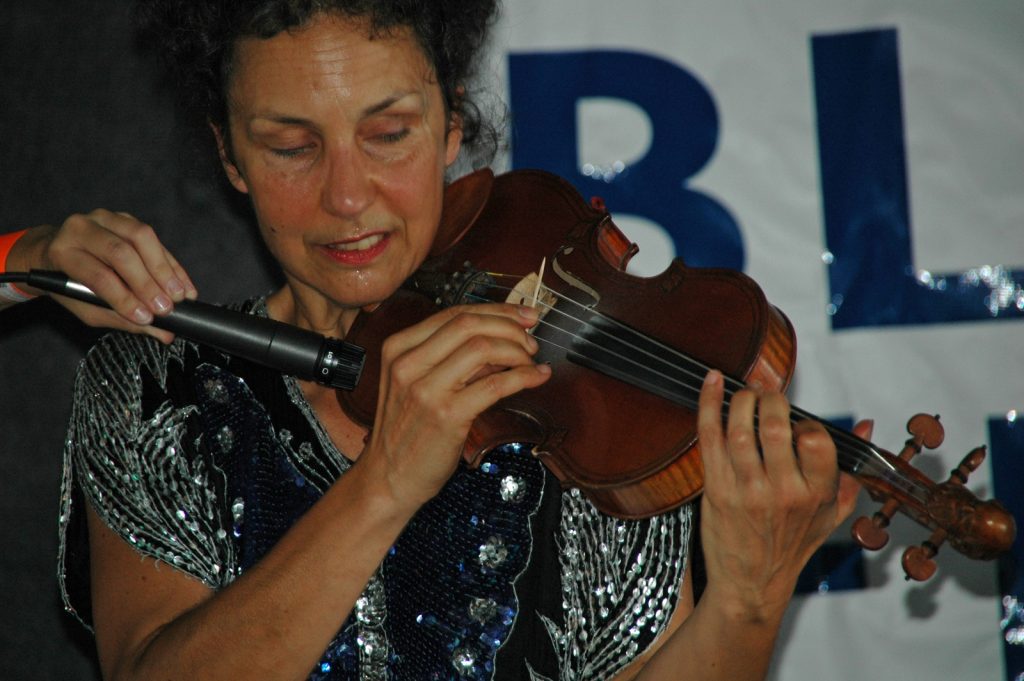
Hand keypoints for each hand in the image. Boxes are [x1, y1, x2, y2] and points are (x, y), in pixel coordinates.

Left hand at [14, 212, 196, 341]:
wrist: (56, 253)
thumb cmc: (70, 283)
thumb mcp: (86, 307)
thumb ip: (122, 318)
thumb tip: (161, 332)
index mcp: (62, 253)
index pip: (99, 276)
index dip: (125, 298)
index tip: (147, 317)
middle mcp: (80, 229)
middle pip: (122, 253)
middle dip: (148, 283)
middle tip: (166, 307)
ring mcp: (104, 219)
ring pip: (142, 238)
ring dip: (165, 269)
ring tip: (180, 295)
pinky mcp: (125, 218)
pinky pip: (154, 239)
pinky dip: (171, 264)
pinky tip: (183, 285)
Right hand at [358, 303, 551, 510]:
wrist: (387, 478)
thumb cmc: (406, 432)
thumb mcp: (415, 383)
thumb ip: (450, 358)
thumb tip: (500, 339)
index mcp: (398, 348)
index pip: (454, 313)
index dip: (496, 310)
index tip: (522, 316)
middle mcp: (408, 363)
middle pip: (469, 324)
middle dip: (510, 326)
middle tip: (531, 340)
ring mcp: (426, 389)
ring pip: (483, 347)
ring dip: (517, 350)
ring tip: (531, 361)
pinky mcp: (447, 415)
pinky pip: (496, 384)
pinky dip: (524, 376)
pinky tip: (537, 377)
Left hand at [696, 369, 870, 621]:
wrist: (751, 584)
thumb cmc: (793, 545)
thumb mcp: (833, 513)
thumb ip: (851, 469)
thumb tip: (866, 426)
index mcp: (815, 494)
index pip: (816, 439)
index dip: (806, 421)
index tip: (797, 421)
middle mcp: (782, 492)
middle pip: (775, 427)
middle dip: (771, 398)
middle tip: (766, 393)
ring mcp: (746, 491)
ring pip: (740, 429)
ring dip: (740, 399)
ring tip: (744, 393)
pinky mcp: (716, 490)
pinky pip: (709, 437)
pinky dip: (708, 404)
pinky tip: (712, 381)